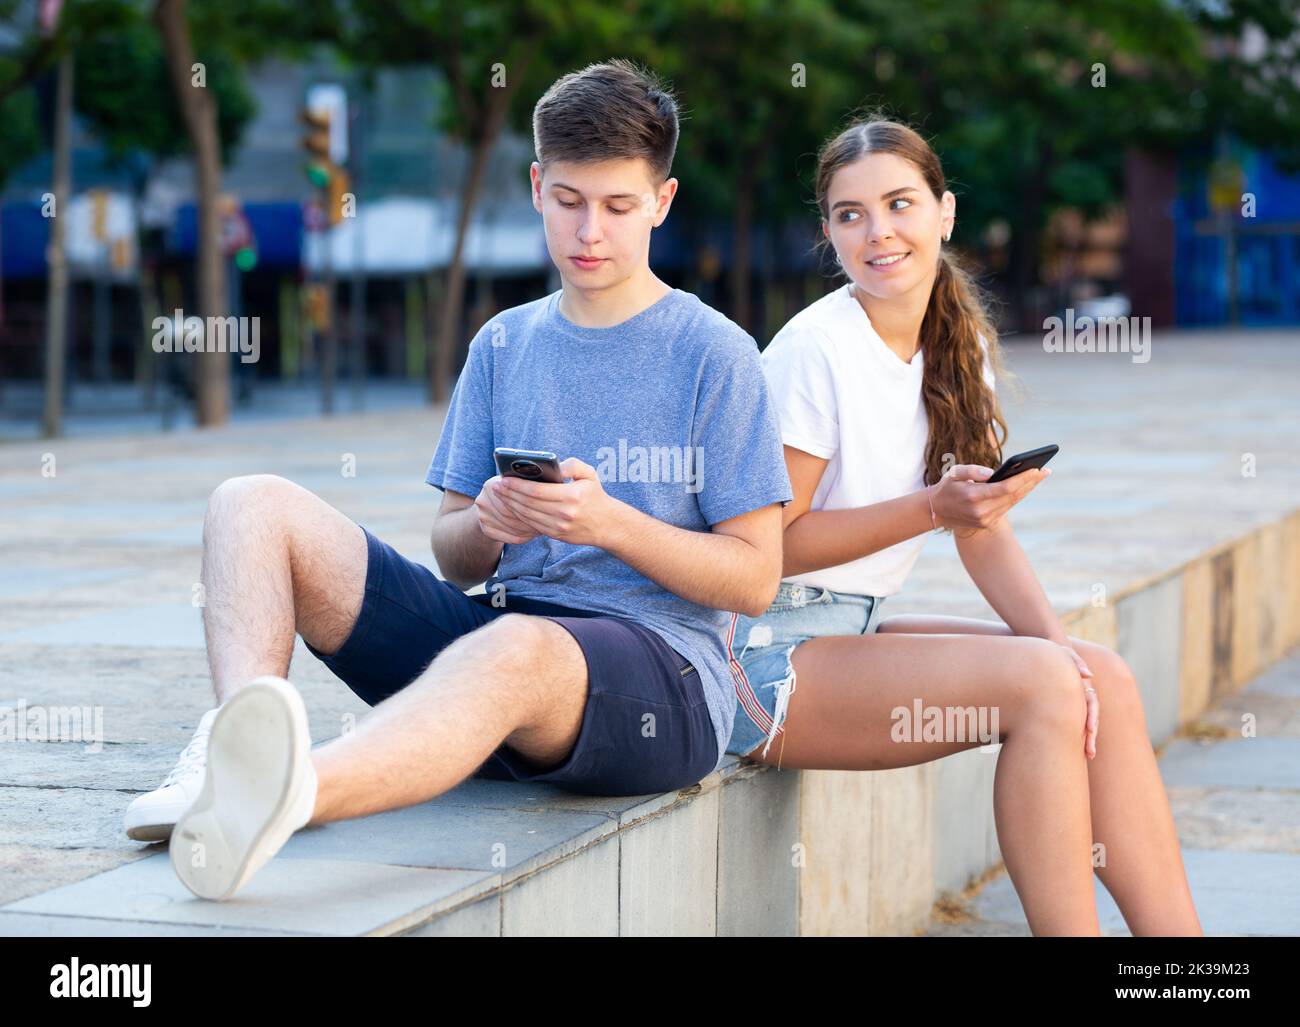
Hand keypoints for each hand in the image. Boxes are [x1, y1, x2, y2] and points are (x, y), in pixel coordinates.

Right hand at [474, 475, 541, 544]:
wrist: (492, 506)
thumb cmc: (513, 494)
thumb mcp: (517, 484)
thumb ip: (531, 482)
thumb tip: (554, 481)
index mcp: (493, 484)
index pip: (512, 495)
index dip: (530, 501)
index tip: (547, 505)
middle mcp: (483, 499)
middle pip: (511, 511)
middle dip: (530, 517)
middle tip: (548, 520)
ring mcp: (482, 515)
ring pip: (511, 525)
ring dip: (529, 528)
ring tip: (543, 527)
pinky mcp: (485, 529)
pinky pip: (508, 536)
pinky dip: (523, 536)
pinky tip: (532, 535)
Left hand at [493, 457, 614, 547]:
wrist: (607, 525)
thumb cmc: (595, 495)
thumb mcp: (590, 474)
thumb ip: (573, 465)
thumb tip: (555, 465)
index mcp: (571, 496)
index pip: (536, 491)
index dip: (517, 485)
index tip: (503, 479)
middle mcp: (564, 513)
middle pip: (528, 503)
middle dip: (509, 494)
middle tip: (495, 486)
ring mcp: (559, 526)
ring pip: (527, 515)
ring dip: (510, 505)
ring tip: (500, 496)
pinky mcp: (555, 534)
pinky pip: (531, 524)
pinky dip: (519, 516)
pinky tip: (511, 507)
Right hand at [930, 464, 1048, 536]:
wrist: (935, 511)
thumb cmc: (946, 487)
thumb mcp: (954, 473)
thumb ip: (972, 470)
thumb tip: (992, 473)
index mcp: (974, 497)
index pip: (1006, 488)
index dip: (1023, 479)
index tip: (1036, 469)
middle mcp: (982, 511)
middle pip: (1014, 496)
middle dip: (1031, 482)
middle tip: (1045, 471)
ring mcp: (985, 520)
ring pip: (1012, 502)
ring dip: (1027, 489)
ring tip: (1039, 477)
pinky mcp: (987, 523)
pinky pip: (1006, 507)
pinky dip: (1017, 496)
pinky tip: (1026, 486)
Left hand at [1060, 643, 1097, 758]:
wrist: (1048, 654)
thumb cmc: (1057, 653)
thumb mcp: (1066, 653)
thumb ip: (1077, 662)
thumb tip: (1088, 675)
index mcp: (1084, 687)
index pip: (1091, 705)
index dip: (1092, 718)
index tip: (1090, 731)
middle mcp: (1083, 697)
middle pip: (1090, 719)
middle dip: (1090, 737)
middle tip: (1090, 754)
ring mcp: (1076, 703)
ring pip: (1082, 724)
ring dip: (1086, 740)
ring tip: (1088, 756)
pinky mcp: (1066, 706)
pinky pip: (1072, 723)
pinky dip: (1075, 735)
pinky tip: (1074, 749)